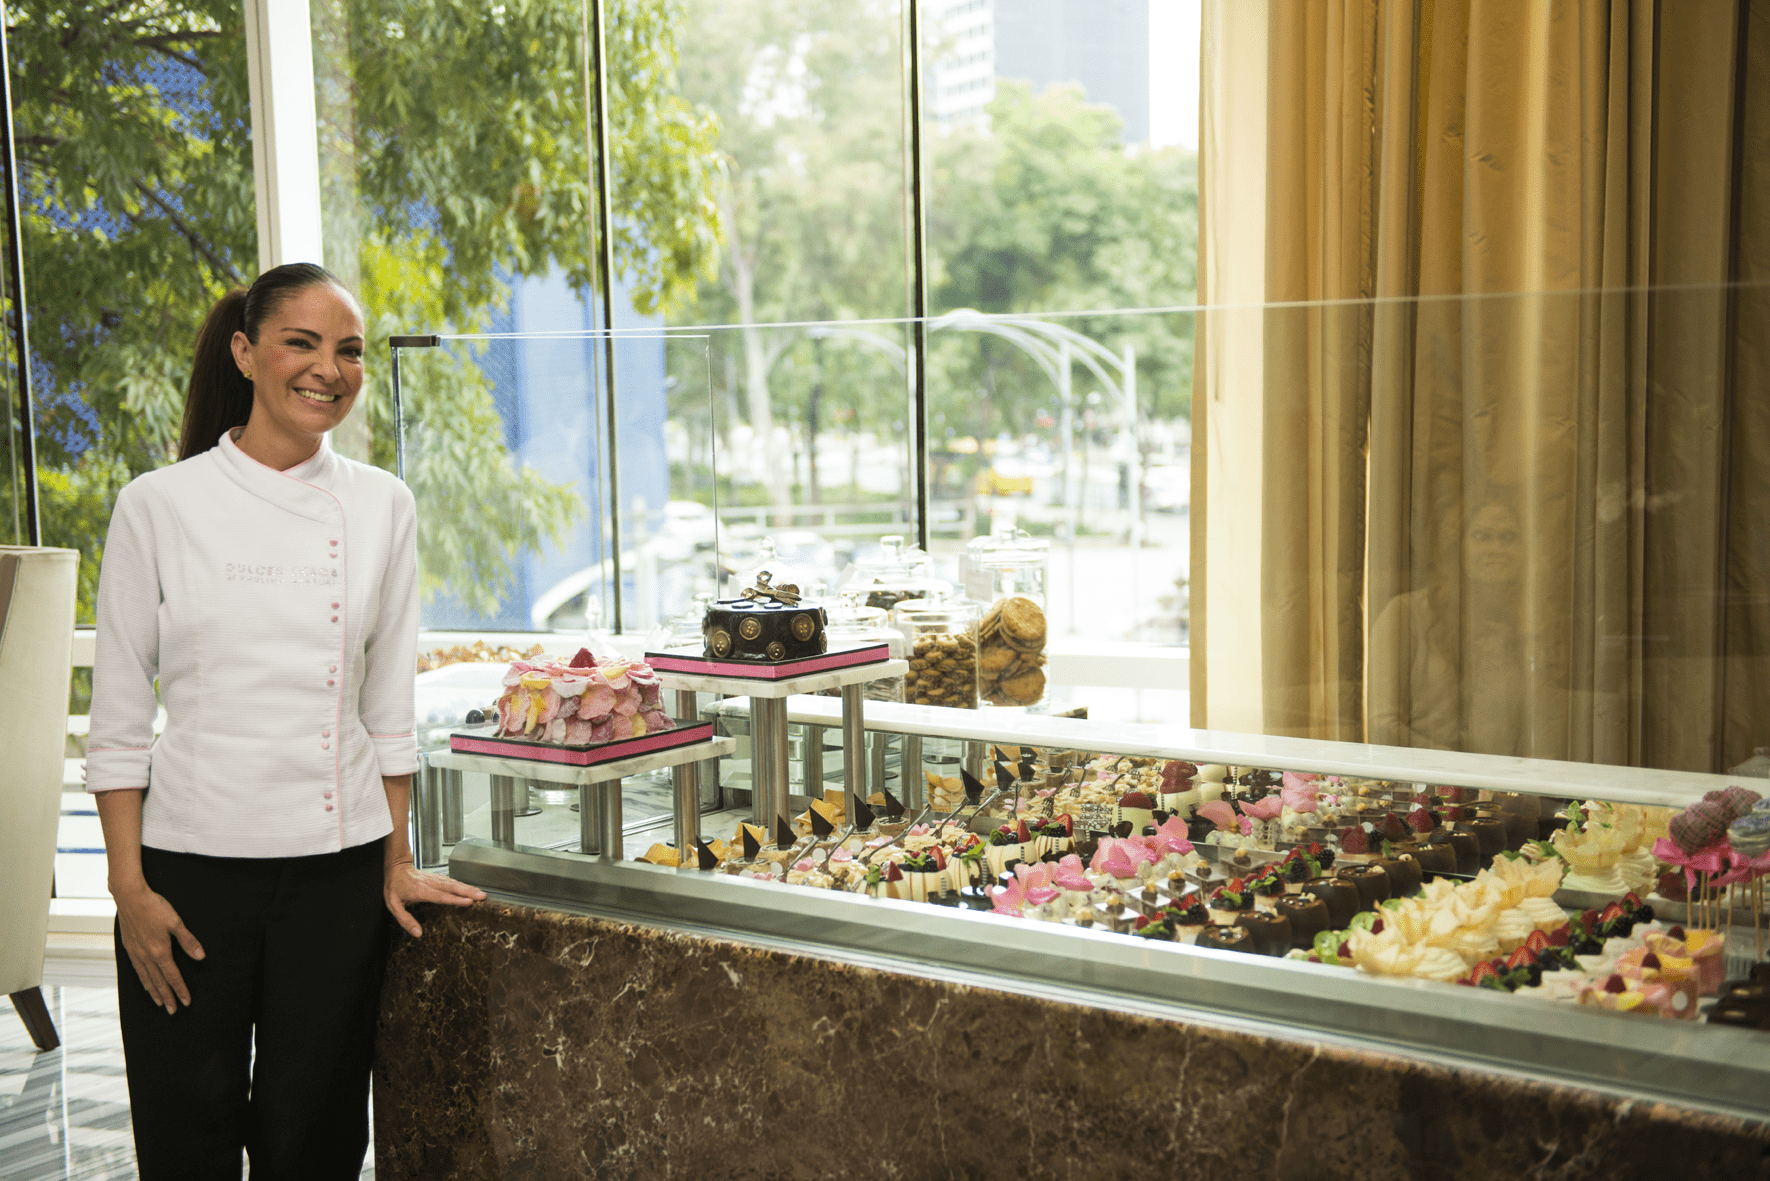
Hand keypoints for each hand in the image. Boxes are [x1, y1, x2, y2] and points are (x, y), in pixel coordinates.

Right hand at [114, 885, 204, 1014]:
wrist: (130, 897)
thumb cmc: (154, 907)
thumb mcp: (176, 922)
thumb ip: (188, 941)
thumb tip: (200, 957)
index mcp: (160, 952)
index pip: (172, 976)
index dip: (180, 990)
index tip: (185, 1002)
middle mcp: (146, 956)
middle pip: (158, 982)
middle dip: (166, 997)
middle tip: (172, 1010)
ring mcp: (135, 953)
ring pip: (146, 978)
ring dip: (153, 991)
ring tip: (159, 1002)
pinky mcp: (129, 947)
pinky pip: (136, 969)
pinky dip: (142, 980)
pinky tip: (145, 983)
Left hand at [384, 859, 484, 937]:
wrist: (397, 867)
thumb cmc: (395, 886)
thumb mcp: (393, 905)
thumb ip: (405, 920)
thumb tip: (417, 933)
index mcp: (420, 891)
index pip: (440, 896)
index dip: (454, 899)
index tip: (468, 901)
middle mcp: (430, 883)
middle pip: (452, 887)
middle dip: (468, 892)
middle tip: (481, 897)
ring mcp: (435, 879)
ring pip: (454, 883)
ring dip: (468, 888)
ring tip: (481, 894)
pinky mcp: (438, 878)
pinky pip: (452, 882)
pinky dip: (463, 885)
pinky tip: (471, 889)